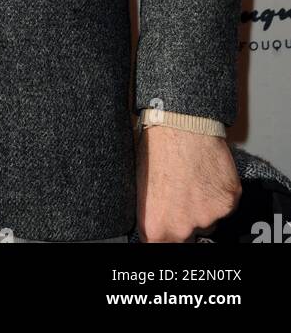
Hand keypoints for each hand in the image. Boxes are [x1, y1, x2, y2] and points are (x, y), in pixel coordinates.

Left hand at [136, 125, 241, 241]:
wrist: (180, 123)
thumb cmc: (156, 147)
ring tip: (192, 176)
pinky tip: (205, 172)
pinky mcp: (228, 202)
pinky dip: (219, 192)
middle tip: (180, 192)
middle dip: (186, 219)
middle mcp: (183, 228)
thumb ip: (151, 214)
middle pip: (189, 236)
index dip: (166, 234)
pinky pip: (225, 204)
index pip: (163, 246)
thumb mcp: (140, 185)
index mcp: (156, 227)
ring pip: (209, 219)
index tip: (168, 225)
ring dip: (203, 205)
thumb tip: (155, 223)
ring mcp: (209, 216)